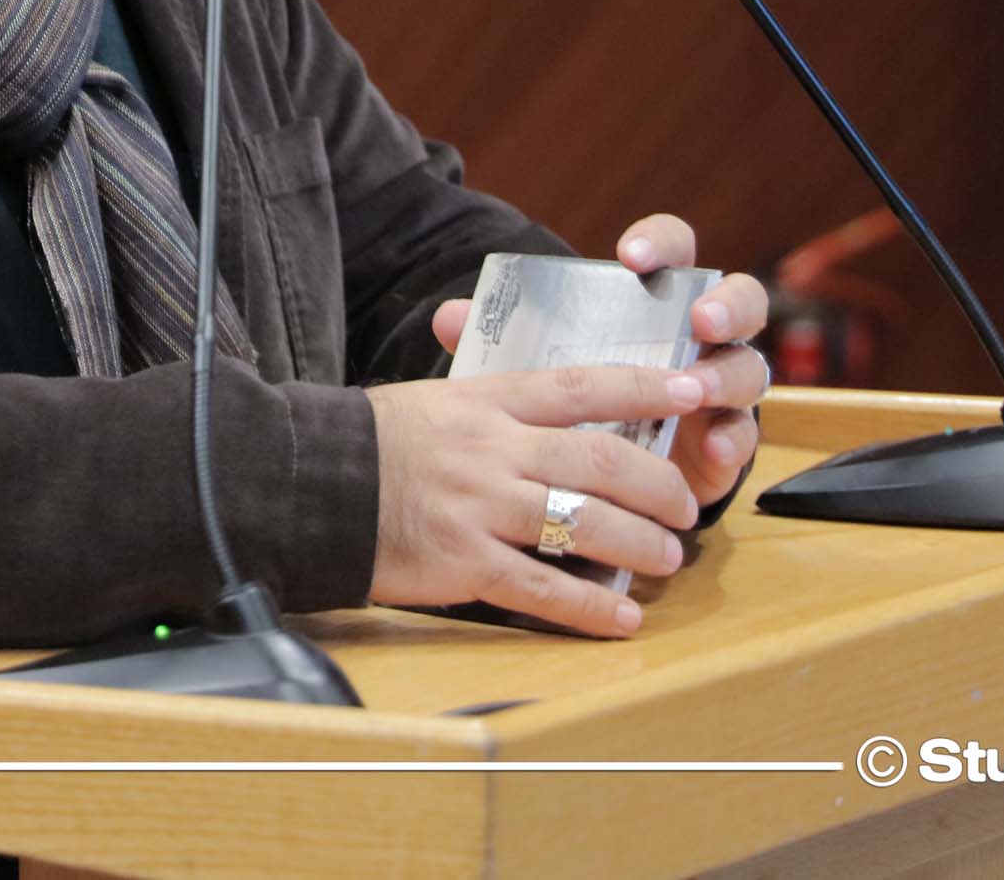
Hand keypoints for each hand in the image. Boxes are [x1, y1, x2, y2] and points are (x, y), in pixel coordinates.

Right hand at [366, 363, 703, 637]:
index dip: (645, 386)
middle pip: (599, 459)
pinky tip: (621, 618)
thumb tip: (566, 399)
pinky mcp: (463, 562)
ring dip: (638, 544)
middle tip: (686, 504)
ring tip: (667, 558)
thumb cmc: (377, 442)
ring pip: (582, 523)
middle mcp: (492, 449)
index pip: (582, 385)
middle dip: (657, 484)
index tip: (693, 388)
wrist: (310, 485)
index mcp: (488, 400)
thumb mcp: (440, 399)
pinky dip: (589, 606)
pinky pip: (541, 588)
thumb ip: (501, 400)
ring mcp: (479, 506)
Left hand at [430, 215, 770, 512]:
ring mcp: (720, 388)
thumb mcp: (537, 366)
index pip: (672, 251)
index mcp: (655, 301)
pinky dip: (733, 438)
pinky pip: (745, 434)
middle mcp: (699, 337)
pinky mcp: (728, 440)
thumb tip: (447, 317)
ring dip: (728, 374)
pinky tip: (713, 447)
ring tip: (699, 390)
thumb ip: (500, 340)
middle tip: (700, 318)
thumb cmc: (574, 400)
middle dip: (726, 304)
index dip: (659, 244)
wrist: (600, 473)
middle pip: (738, 301)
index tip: (630, 256)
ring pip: (749, 367)